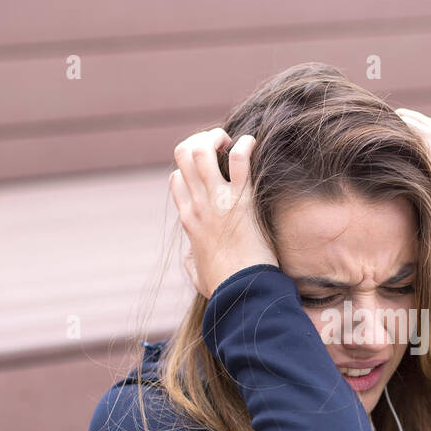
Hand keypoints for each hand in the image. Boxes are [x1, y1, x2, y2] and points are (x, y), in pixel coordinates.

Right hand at [170, 128, 277, 299]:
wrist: (242, 292)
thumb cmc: (225, 288)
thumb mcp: (197, 275)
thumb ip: (191, 261)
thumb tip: (191, 257)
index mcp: (189, 220)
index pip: (177, 178)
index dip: (191, 168)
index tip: (211, 172)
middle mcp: (198, 205)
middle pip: (183, 155)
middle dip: (200, 141)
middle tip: (220, 146)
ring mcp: (217, 201)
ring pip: (202, 150)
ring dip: (216, 138)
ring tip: (231, 141)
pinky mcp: (241, 201)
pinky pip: (238, 160)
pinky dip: (244, 145)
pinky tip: (252, 143)